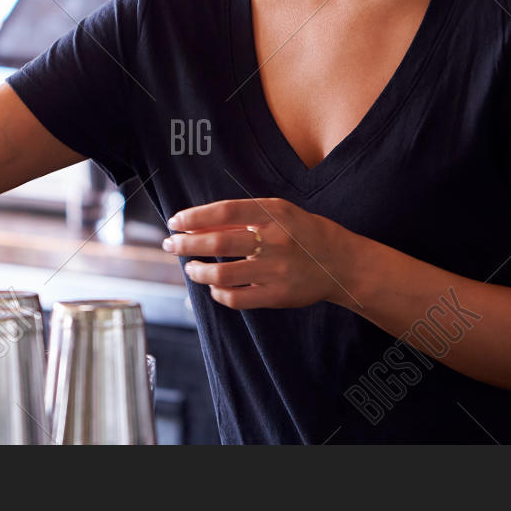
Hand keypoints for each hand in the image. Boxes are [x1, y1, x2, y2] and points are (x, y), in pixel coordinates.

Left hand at [163, 197, 362, 310]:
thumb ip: (241, 218)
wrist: (340, 262)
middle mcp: (275, 241)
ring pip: (223, 275)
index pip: (225, 212)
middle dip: (187, 244)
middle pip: (218, 243)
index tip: (175, 221)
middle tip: (170, 244)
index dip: (195, 216)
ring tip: (190, 268)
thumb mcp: (278, 213)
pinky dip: (218, 294)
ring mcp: (276, 270)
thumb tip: (195, 224)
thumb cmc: (302, 232)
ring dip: (198, 272)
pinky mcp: (278, 296)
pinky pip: (237, 298)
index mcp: (274, 213)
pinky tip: (214, 287)